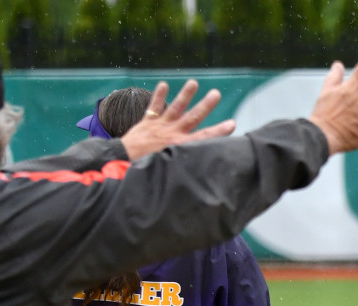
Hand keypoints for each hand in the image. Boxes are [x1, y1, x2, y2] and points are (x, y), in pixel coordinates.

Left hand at [119, 81, 236, 160]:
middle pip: (193, 116)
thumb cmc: (149, 166)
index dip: (219, 131)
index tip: (232, 124)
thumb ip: (185, 163)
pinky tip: (164, 84)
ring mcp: (160, 125)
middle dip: (206, 105)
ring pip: (175, 107)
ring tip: (193, 83)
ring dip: (185, 95)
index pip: (204, 137)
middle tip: (216, 93)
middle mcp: (173, 132)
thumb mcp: (170, 168)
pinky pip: (154, 107)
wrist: (125, 160)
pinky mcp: (148, 122)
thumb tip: (201, 171)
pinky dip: (158, 96)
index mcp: (180, 145)